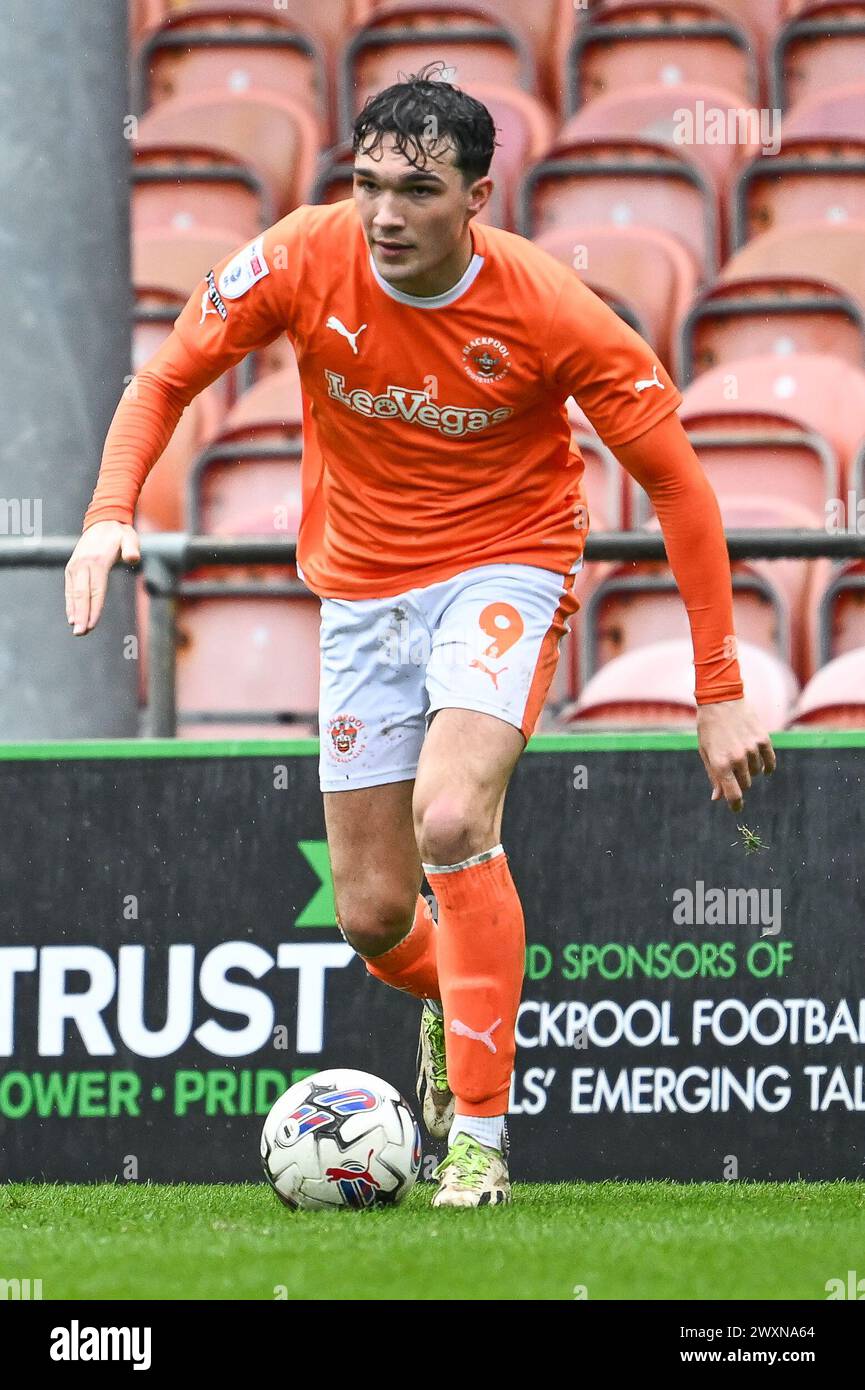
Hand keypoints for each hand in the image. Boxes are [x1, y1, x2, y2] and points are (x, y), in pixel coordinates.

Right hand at [64, 521, 139, 634]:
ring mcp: (75, 567)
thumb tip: (133, 558)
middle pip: (82, 594)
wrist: (102, 521)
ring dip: (74, 612)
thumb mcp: (130, 537)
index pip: (95, 589)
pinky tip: (72, 618)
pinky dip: (70, 604)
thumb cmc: (119, 534)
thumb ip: (132, 548)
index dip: (94, 608)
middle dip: (81, 615)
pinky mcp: (72, 568)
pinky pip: (70, 589)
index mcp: (96, 560)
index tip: (92, 624)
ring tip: (76, 630)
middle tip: (80, 633)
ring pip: (73, 593)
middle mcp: (82, 564)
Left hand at [696, 697, 775, 812]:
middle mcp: (737, 758)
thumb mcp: (706, 752)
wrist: (721, 700)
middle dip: (739, 781)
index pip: (732, 794)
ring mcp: (752, 749)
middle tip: (733, 768)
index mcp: (720, 763)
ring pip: (756, 773)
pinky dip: (767, 766)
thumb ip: (713, 776)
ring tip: (741, 755)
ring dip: (750, 770)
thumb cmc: (709, 728)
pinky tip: (764, 767)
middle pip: (745, 784)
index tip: (736, 808)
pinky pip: (770, 762)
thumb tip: (718, 798)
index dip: (735, 805)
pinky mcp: (763, 740)